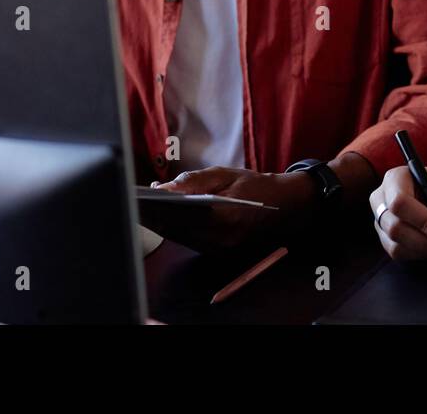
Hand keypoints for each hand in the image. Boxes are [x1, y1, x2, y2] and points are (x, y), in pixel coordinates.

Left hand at [141, 166, 314, 253]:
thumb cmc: (255, 186)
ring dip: (167, 223)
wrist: (284, 205)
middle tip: (142, 201)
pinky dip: (179, 229)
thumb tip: (162, 189)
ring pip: (182, 238)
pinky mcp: (219, 252)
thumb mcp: (225, 174)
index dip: (158, 208)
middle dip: (159, 216)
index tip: (143, 198)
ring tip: (151, 207)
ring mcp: (221, 249)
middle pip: (177, 230)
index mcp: (224, 217)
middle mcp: (221, 238)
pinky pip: (191, 241)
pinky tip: (170, 216)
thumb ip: (193, 182)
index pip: (181, 216)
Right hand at [370, 162, 426, 259]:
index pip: (400, 202)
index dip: (423, 221)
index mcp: (396, 178)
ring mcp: (381, 220)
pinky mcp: (386, 238)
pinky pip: (399, 253)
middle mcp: (381, 199)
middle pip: (395, 227)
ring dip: (426, 249)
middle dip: (426, 240)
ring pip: (396, 244)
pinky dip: (421, 254)